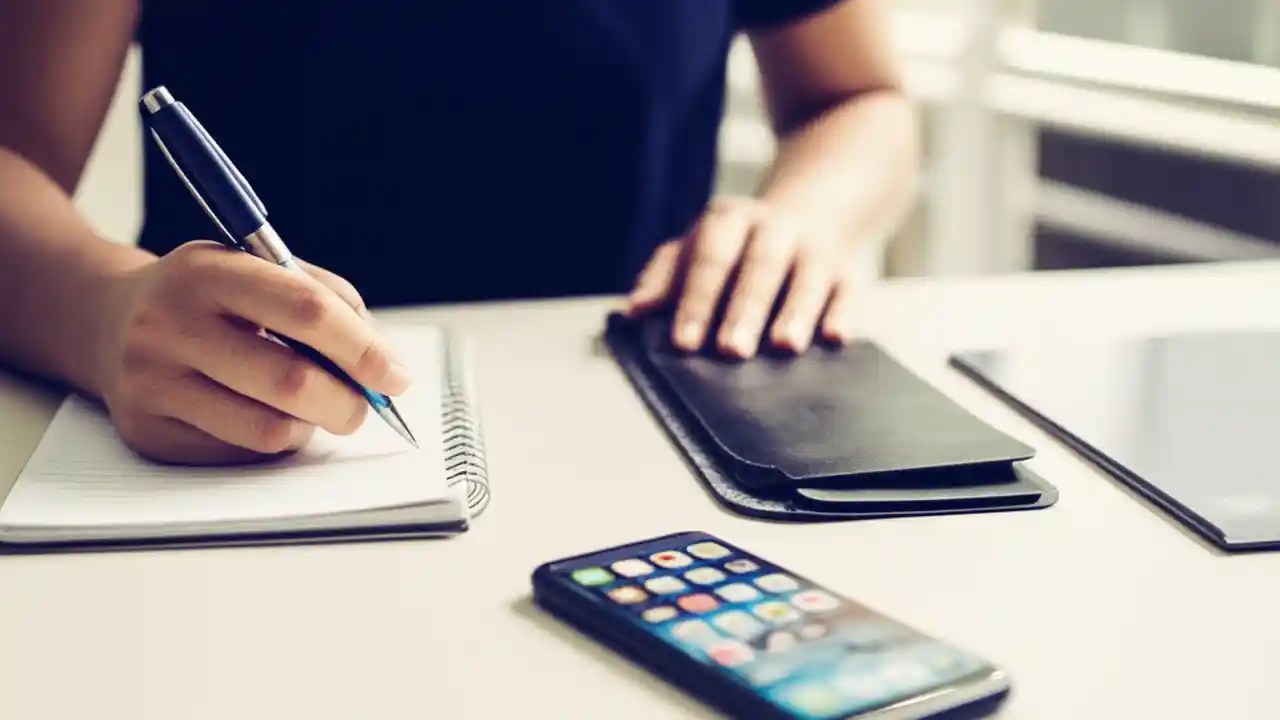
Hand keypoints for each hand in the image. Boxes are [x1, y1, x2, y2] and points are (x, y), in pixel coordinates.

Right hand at [91, 241, 410, 463]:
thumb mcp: (262, 270)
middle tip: (366, 405)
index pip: (306, 310)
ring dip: (311, 424)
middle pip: (291, 381)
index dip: (363, 348)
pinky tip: (261, 413)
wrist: (111, 322)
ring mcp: (151, 383)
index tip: (397, 375)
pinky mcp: (148, 432)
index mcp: (206, 271)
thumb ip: (329, 303)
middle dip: (348, 401)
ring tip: (310, 404)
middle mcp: (169, 325)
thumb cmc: (214, 298)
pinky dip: (272, 439)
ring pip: (269, 429)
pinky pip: (240, 452)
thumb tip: (384, 366)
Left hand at [625, 196, 856, 357]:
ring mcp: (815, 248)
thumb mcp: (698, 246)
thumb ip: (665, 277)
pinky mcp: (849, 271)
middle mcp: (775, 228)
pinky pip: (849, 290)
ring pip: (807, 277)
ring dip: (796, 311)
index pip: (709, 258)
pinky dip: (844, 313)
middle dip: (745, 308)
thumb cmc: (739, 245)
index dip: (696, 300)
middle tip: (731, 349)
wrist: (814, 209)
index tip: (684, 342)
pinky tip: (836, 338)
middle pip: (759, 266)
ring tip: (786, 345)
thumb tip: (635, 310)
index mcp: (729, 220)